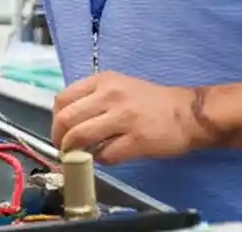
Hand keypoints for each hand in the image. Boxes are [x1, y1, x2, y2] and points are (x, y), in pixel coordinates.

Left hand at [51, 71, 205, 164]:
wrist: (187, 113)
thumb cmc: (150, 102)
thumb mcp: (118, 87)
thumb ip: (93, 99)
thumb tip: (66, 121)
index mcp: (103, 81)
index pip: (63, 99)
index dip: (54, 120)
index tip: (59, 132)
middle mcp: (110, 95)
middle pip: (66, 119)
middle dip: (59, 139)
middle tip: (65, 150)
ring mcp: (123, 117)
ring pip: (80, 137)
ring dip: (75, 152)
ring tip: (80, 157)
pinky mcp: (136, 140)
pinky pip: (105, 155)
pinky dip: (100, 160)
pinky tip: (107, 157)